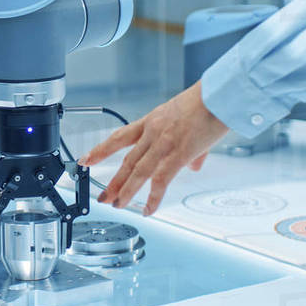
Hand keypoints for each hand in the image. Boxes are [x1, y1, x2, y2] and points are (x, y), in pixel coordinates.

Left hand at [80, 82, 227, 215]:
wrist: (218, 95)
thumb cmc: (208, 102)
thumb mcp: (189, 120)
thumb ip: (189, 147)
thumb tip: (193, 165)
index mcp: (152, 121)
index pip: (120, 137)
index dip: (101, 149)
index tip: (87, 159)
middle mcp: (153, 133)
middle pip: (127, 160)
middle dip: (113, 181)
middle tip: (103, 196)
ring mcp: (163, 144)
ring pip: (138, 172)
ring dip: (125, 191)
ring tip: (117, 205)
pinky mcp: (177, 154)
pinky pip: (160, 181)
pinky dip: (153, 198)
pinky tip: (148, 210)